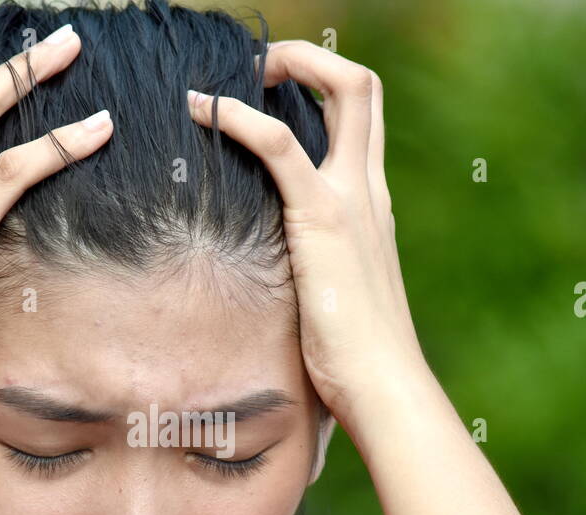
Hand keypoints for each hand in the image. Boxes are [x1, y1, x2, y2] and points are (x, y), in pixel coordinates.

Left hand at [185, 41, 420, 427]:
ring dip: (284, 65)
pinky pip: (282, 146)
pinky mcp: (324, 220)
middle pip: (363, 87)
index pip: (362, 120)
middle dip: (311, 58)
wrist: (383, 385)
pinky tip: (203, 111)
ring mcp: (352, 200)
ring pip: (343, 91)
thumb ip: (316, 268)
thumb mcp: (334, 296)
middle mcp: (369, 190)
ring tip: (221, 83)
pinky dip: (241, 118)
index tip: (275, 95)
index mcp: (372, 205)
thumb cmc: (356, 358)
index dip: (323, 88)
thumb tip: (278, 281)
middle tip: (258, 68)